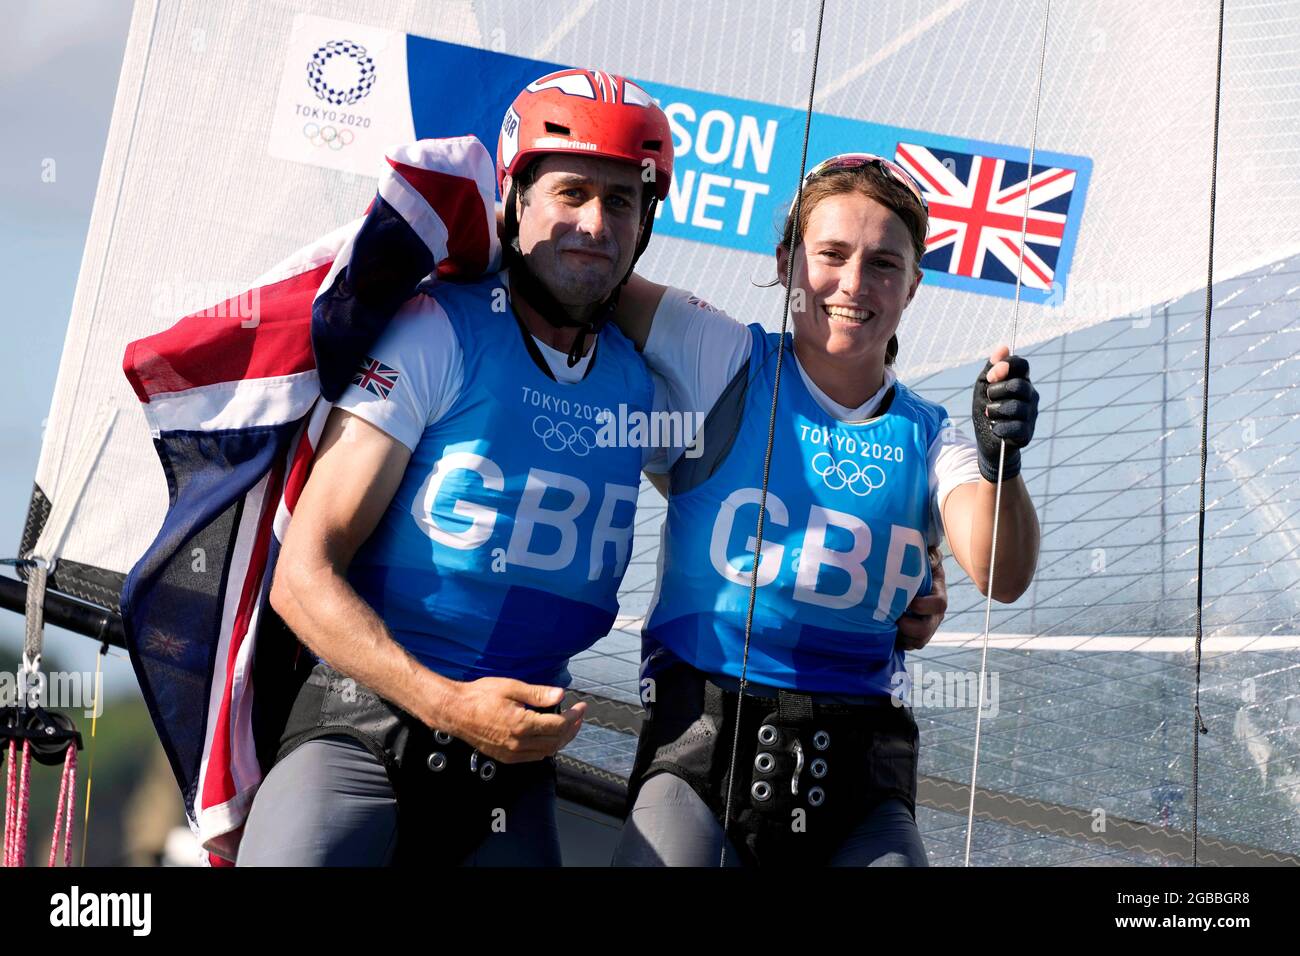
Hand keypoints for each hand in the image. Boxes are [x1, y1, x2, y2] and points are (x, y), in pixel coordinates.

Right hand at [444, 677, 585, 762]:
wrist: (455, 712)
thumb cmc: (480, 696)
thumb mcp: (511, 687)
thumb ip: (537, 693)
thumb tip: (560, 694)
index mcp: (522, 724)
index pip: (558, 725)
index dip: (574, 716)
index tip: (581, 707)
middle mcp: (518, 743)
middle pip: (556, 741)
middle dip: (572, 729)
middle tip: (579, 716)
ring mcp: (512, 753)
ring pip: (546, 752)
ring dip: (561, 740)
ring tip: (569, 726)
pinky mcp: (505, 757)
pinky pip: (533, 757)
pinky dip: (546, 748)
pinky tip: (549, 738)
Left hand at [897, 547, 946, 650]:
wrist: (903, 578)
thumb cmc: (914, 564)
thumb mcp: (923, 556)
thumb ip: (927, 555)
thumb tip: (929, 551)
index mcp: (937, 593)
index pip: (939, 604)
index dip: (925, 606)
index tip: (910, 602)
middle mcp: (933, 613)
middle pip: (928, 629)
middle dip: (911, 628)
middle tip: (895, 620)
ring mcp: (924, 626)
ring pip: (918, 641)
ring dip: (903, 638)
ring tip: (888, 628)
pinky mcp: (913, 635)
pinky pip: (908, 646)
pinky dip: (898, 643)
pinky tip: (886, 634)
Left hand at [972, 344, 1038, 481]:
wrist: (987, 442)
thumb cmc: (986, 410)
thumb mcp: (983, 388)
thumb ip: (991, 369)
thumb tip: (1002, 348)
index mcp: (1021, 381)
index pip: (1022, 365)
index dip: (1006, 367)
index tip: (991, 376)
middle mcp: (1031, 395)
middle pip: (1017, 385)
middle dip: (996, 391)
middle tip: (988, 399)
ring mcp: (1031, 414)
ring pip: (1015, 407)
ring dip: (994, 411)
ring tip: (989, 414)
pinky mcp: (1028, 433)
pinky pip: (1015, 427)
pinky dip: (999, 428)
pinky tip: (995, 428)